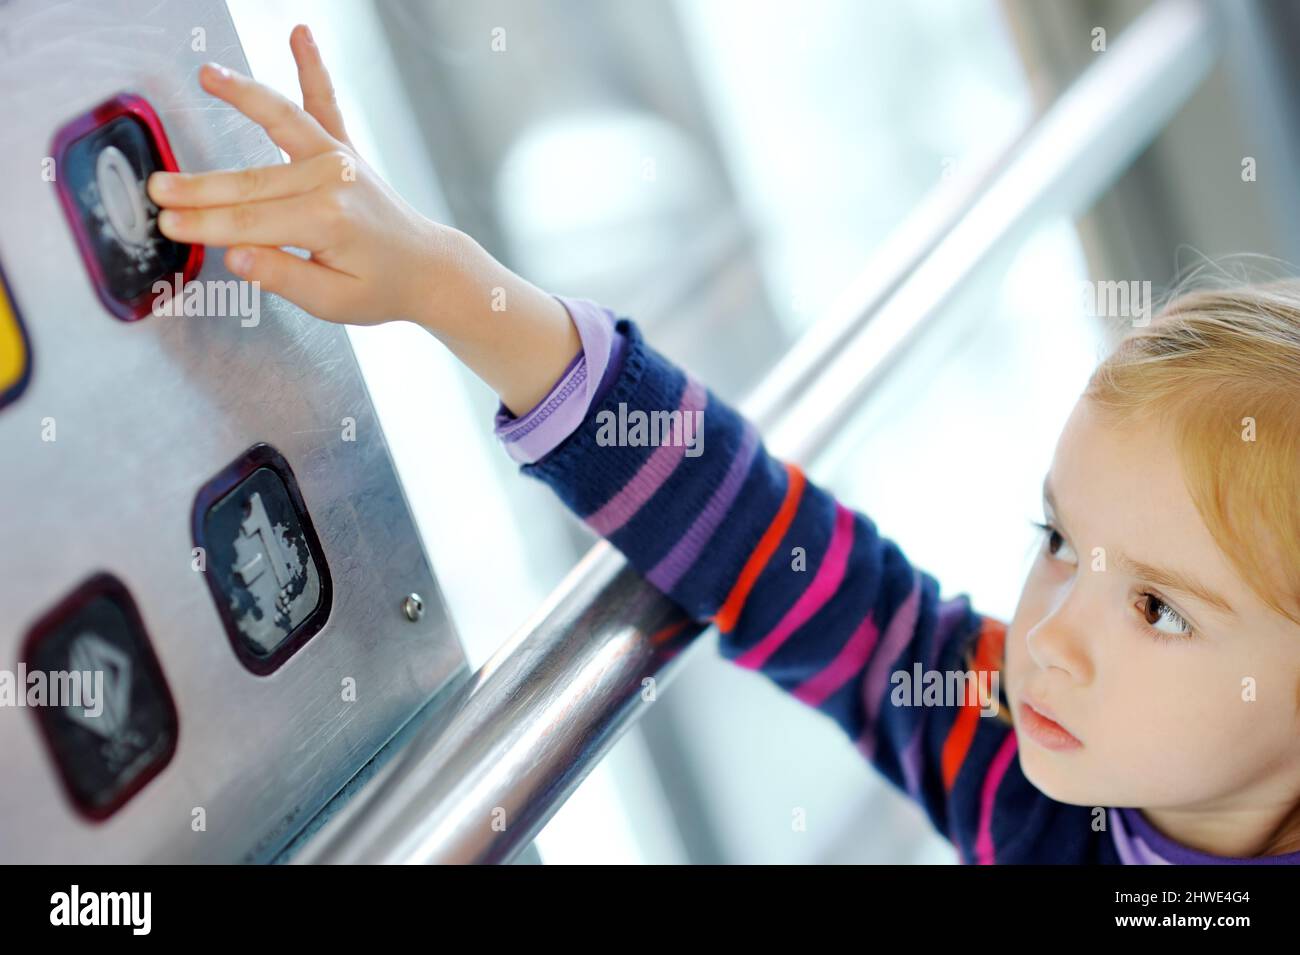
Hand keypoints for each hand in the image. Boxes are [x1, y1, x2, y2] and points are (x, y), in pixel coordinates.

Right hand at [148, 24, 447, 325]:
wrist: (427, 268)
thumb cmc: (381, 287)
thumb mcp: (333, 301)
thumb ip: (283, 277)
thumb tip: (236, 256)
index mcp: (329, 220)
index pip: (250, 223)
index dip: (205, 225)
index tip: (168, 224)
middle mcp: (334, 180)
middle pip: (252, 182)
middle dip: (200, 187)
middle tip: (157, 189)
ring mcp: (339, 159)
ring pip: (279, 125)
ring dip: (241, 97)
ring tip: (207, 74)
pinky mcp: (344, 149)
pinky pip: (324, 103)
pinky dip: (312, 67)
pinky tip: (300, 35)